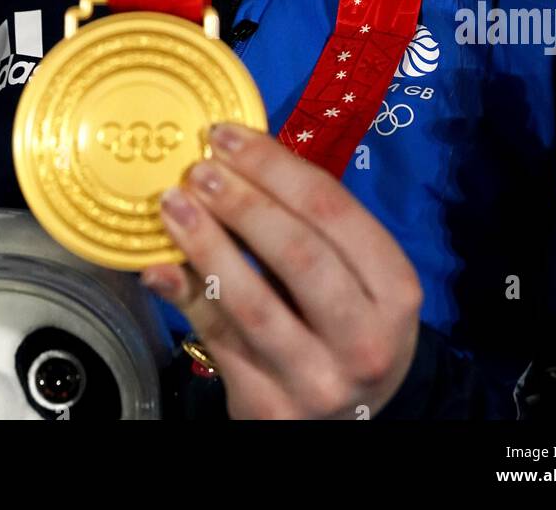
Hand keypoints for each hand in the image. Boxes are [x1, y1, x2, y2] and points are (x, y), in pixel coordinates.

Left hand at [141, 122, 422, 419]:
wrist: (353, 418)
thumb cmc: (348, 322)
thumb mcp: (356, 277)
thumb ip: (308, 224)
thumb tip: (231, 162)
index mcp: (395, 290)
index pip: (333, 211)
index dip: (274, 166)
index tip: (226, 136)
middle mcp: (366, 340)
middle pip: (298, 254)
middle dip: (242, 203)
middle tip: (198, 170)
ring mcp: (319, 381)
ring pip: (254, 304)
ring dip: (207, 245)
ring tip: (173, 205)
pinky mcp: (271, 409)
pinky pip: (221, 343)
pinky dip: (186, 299)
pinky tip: (160, 268)